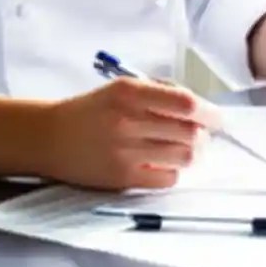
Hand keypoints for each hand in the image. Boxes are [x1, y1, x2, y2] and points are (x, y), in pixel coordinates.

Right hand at [41, 78, 220, 189]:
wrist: (49, 137)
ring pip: (184, 156)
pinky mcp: (122, 177)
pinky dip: (173, 170)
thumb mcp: (123, 88)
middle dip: (204, 135)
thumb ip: (161, 92)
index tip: (216, 118)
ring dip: (192, 153)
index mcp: (130, 93)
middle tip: (202, 135)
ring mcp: (126, 151)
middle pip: (190, 132)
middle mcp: (128, 121)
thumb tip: (201, 107)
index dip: (209, 112)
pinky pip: (167, 178)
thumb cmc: (91, 110)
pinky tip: (164, 163)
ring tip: (184, 148)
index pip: (185, 104)